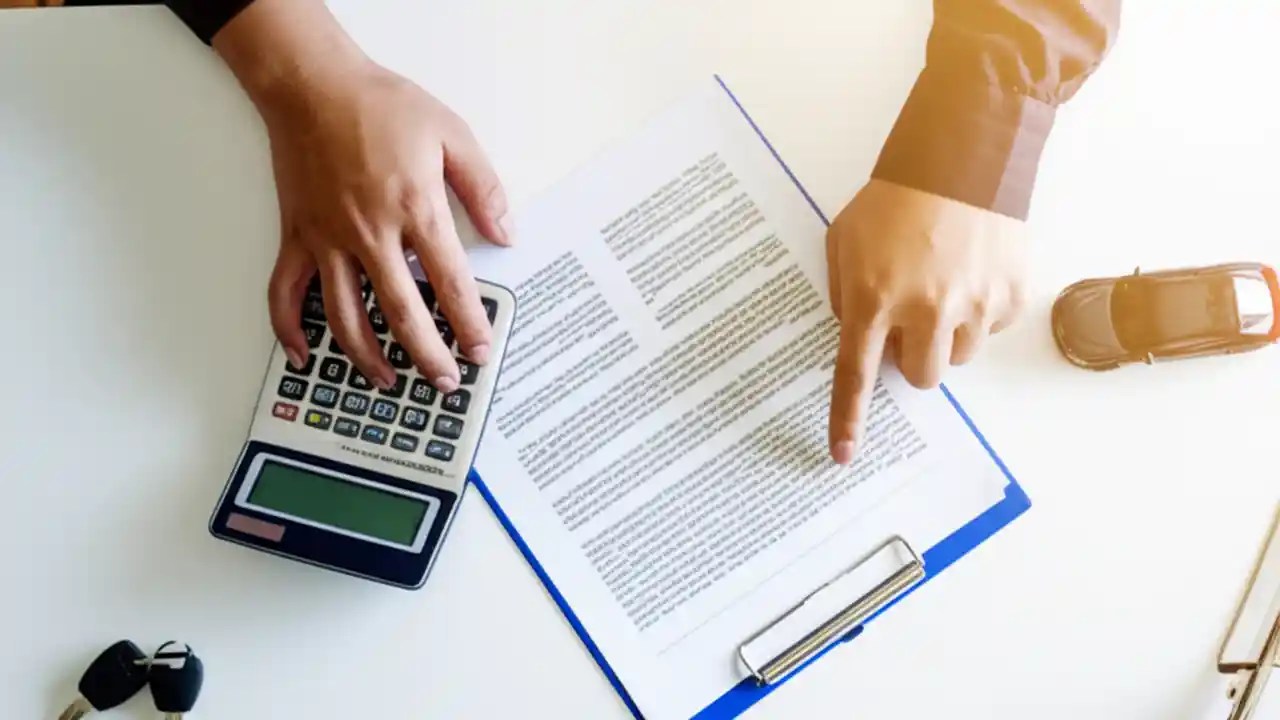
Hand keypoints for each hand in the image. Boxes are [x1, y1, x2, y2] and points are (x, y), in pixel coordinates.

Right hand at [214, 0, 511, 392]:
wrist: (312, 84)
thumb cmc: (381, 104)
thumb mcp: (452, 134)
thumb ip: (484, 189)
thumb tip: (506, 234)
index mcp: (414, 209)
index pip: (450, 283)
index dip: (468, 324)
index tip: (479, 351)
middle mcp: (370, 233)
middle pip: (401, 313)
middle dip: (426, 356)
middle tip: (444, 382)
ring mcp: (327, 239)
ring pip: (344, 316)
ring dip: (367, 357)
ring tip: (388, 381)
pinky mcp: (295, 236)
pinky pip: (286, 293)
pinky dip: (290, 329)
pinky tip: (305, 354)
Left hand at [825, 179, 1027, 463]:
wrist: (962, 157)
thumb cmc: (894, 198)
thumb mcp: (844, 240)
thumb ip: (842, 293)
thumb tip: (855, 335)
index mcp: (873, 298)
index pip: (855, 375)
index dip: (848, 420)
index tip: (843, 455)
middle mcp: (924, 310)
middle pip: (921, 377)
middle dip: (914, 358)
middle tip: (913, 321)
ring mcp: (972, 304)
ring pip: (959, 356)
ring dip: (948, 335)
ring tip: (945, 285)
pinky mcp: (1010, 295)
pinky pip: (991, 327)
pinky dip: (980, 309)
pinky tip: (972, 270)